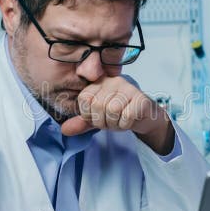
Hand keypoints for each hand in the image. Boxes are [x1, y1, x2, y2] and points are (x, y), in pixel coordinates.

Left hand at [60, 76, 174, 154]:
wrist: (145, 116)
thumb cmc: (120, 114)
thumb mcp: (97, 118)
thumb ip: (81, 122)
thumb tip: (64, 130)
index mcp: (99, 82)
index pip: (84, 98)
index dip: (88, 114)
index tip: (97, 117)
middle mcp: (113, 81)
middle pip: (98, 106)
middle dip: (102, 122)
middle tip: (110, 121)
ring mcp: (128, 88)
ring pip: (112, 111)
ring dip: (114, 124)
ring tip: (119, 121)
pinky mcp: (140, 99)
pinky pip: (126, 117)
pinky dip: (125, 125)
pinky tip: (129, 121)